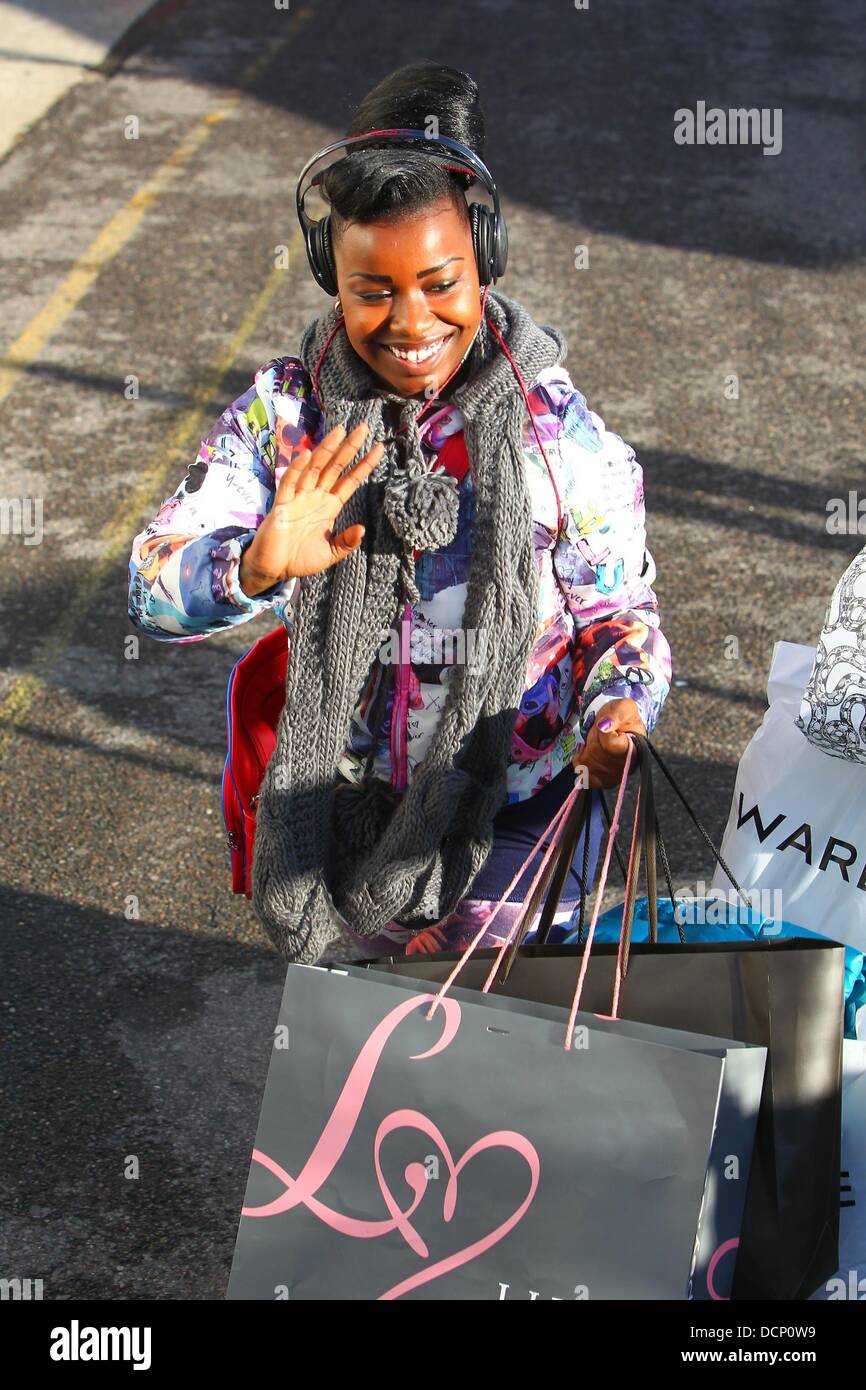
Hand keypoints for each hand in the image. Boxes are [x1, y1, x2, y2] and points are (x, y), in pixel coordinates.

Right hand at [239, 422, 384, 594]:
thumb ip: (346, 542)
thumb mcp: (330, 554)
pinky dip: (297, 469)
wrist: (273, 569)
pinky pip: (289, 483)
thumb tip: (362, 529)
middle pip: (335, 467)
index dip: (364, 465)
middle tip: (364, 428)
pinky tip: (306, 455)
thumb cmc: (300, 559)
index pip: (350, 481)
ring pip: (314, 468)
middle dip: (349, 448)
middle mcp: (315, 497)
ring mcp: (298, 498)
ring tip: (340, 431)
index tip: (380, 448)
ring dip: (326, 449)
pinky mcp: (281, 504)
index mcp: (329, 506)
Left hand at [571, 697, 646, 788]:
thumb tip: (604, 725)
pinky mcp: (604, 781)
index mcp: (636, 747)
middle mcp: (628, 766)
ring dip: (587, 751)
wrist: (619, 726)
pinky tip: (585, 754)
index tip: (605, 726)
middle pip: (598, 755)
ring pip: (589, 766)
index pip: (612, 746)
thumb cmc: (622, 717)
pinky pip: (585, 777)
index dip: (603, 735)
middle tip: (599, 733)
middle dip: (593, 740)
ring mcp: (615, 776)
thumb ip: (619, 713)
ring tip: (595, 742)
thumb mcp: (624, 707)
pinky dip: (581, 763)